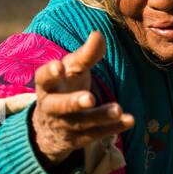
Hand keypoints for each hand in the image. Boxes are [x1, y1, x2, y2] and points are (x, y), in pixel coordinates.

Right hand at [29, 30, 134, 167]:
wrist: (50, 127)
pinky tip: (129, 120)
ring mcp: (64, 125)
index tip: (60, 67)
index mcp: (47, 84)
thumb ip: (85, 55)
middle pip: (59, 106)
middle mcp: (51, 106)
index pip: (44, 77)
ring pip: (81, 123)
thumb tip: (98, 34)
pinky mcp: (77, 139)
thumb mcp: (72, 69)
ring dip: (100, 116)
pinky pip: (95, 135)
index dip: (50, 72)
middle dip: (73, 102)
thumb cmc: (65, 86)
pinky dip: (112, 128)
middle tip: (90, 98)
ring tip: (118, 109)